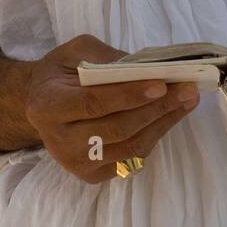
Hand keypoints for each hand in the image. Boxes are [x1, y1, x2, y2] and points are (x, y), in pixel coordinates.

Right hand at [23, 35, 198, 182]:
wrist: (39, 105)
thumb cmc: (60, 73)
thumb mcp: (76, 51)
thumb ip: (106, 57)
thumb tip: (146, 68)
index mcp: (47, 106)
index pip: (93, 103)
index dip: (129, 95)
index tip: (161, 83)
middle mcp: (59, 141)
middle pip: (117, 129)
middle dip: (157, 108)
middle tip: (187, 89)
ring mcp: (75, 163)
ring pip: (129, 147)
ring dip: (163, 123)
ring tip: (187, 101)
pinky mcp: (92, 175)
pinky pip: (131, 158)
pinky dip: (154, 136)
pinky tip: (169, 116)